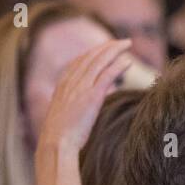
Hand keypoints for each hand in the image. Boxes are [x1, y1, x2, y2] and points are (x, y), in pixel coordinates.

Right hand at [37, 38, 132, 153]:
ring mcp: (81, 87)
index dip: (95, 53)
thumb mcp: (68, 114)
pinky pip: (107, 76)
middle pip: (91, 57)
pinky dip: (117, 66)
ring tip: (128, 44)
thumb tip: (94, 99)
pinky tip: (128, 61)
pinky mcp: (91, 96)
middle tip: (122, 41)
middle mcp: (71, 81)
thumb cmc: (61, 136)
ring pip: (100, 61)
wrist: (56, 142)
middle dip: (107, 46)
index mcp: (63, 84)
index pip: (80, 61)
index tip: (106, 48)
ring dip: (115, 50)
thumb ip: (80, 103)